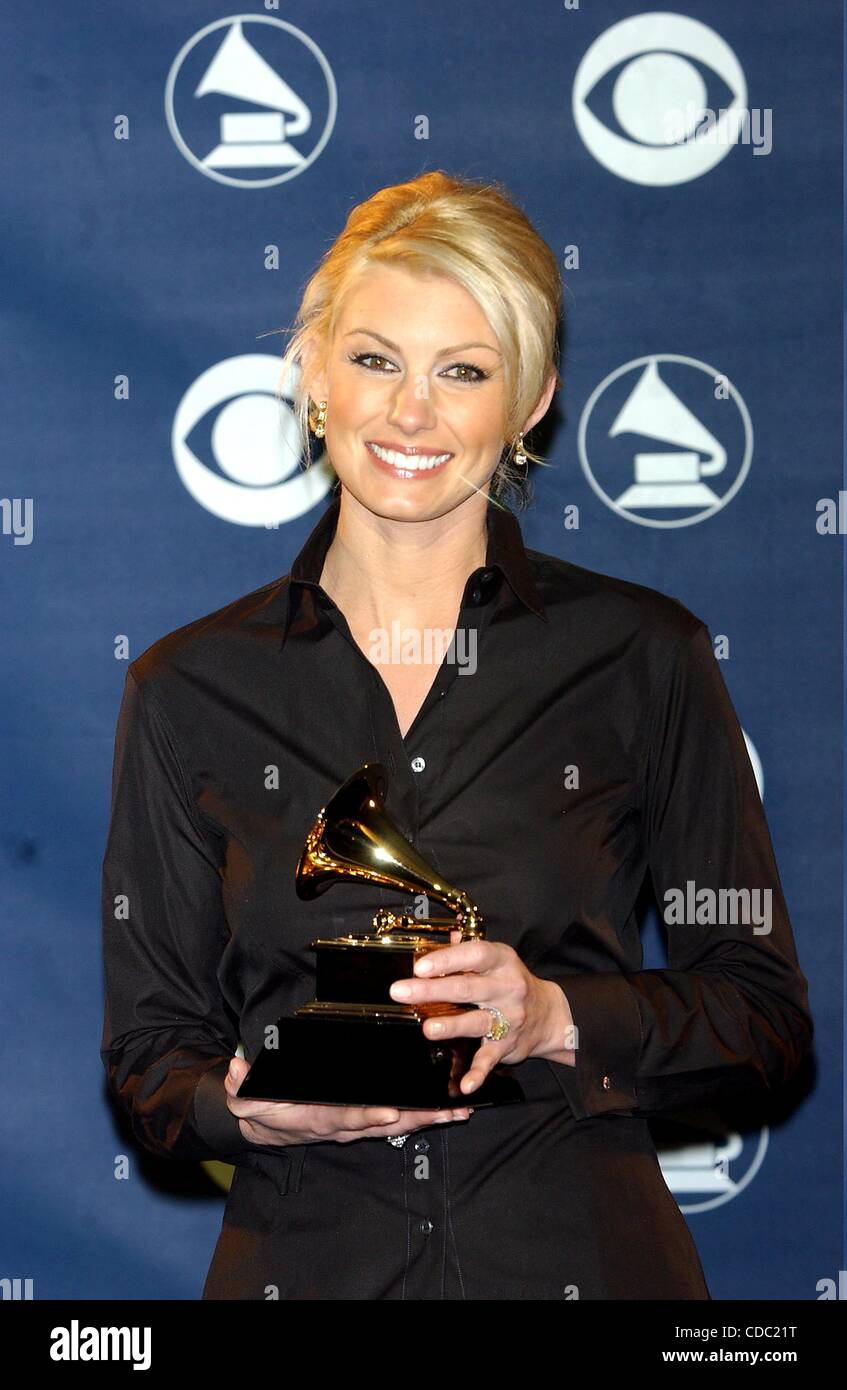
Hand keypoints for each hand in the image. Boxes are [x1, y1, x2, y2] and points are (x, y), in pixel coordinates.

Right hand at [224, 1056, 472, 1146]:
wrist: (265, 1124)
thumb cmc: (260, 1107)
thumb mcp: (243, 1098)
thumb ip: (239, 1087)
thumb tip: (234, 1069)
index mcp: (319, 1118)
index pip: (347, 1117)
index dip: (368, 1115)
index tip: (390, 1111)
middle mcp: (345, 1124)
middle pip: (388, 1123)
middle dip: (420, 1118)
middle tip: (451, 1110)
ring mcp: (357, 1123)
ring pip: (400, 1122)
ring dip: (430, 1117)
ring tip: (461, 1108)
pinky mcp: (365, 1118)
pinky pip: (399, 1118)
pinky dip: (423, 1114)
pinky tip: (448, 1107)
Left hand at [388, 931, 574, 1095]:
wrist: (548, 1014)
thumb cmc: (510, 981)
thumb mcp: (495, 959)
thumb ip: (465, 949)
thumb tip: (436, 939)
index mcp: (501, 961)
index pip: (474, 955)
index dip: (447, 959)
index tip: (420, 966)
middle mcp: (507, 988)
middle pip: (467, 989)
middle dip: (432, 990)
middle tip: (400, 991)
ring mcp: (508, 1018)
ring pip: (476, 1022)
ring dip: (452, 1026)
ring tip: (428, 1029)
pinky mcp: (506, 1045)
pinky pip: (490, 1059)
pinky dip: (478, 1073)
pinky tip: (466, 1084)